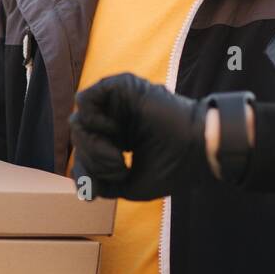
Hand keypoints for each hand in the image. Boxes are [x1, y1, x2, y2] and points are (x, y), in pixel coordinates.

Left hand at [69, 73, 210, 200]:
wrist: (196, 150)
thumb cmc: (169, 168)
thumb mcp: (127, 184)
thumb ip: (100, 183)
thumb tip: (82, 187)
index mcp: (117, 138)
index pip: (84, 153)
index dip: (88, 172)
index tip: (111, 182)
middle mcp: (114, 118)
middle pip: (79, 138)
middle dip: (93, 161)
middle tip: (119, 169)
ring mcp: (116, 102)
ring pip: (79, 121)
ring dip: (92, 144)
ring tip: (117, 155)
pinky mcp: (120, 86)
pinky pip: (85, 99)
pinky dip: (92, 120)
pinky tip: (113, 131)